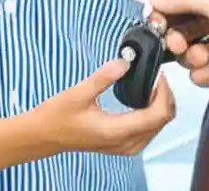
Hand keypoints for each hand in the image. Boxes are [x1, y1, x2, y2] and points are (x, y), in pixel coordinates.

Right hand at [29, 58, 175, 156]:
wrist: (43, 136)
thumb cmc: (57, 117)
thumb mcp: (78, 93)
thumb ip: (103, 77)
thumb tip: (125, 62)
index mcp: (117, 131)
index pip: (157, 115)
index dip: (164, 92)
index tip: (158, 74)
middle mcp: (126, 143)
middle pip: (162, 121)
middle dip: (165, 97)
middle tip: (155, 76)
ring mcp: (125, 147)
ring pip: (158, 127)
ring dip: (160, 105)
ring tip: (150, 84)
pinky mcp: (122, 145)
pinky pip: (149, 130)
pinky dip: (152, 114)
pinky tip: (142, 98)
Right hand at [147, 0, 208, 94]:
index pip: (179, 3)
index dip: (163, 12)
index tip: (153, 21)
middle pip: (180, 31)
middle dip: (174, 38)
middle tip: (178, 43)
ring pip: (188, 55)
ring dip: (191, 58)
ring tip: (203, 58)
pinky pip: (202, 75)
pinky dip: (204, 75)